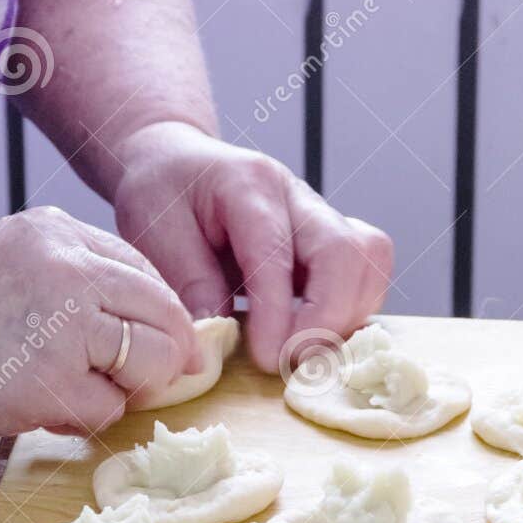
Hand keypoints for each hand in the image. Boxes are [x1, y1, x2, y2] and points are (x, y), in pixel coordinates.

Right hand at [0, 206, 198, 437]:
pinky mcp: (55, 381)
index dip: (158, 315)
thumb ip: (74, 276)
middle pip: (163, 315)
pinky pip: (108, 408)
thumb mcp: (12, 258)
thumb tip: (144, 325)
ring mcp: (66, 325)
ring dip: (124, 387)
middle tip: (137, 377)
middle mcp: (71, 269)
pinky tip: (45, 408)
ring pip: (148, 363)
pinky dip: (85, 417)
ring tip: (76, 389)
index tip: (155, 343)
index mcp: (60, 232)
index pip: (146, 272)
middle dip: (161, 353)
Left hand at [112, 121, 393, 371]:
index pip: (278, 254)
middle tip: (289, 361)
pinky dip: (350, 309)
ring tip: (301, 350)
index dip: (279, 313)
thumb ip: (188, 284)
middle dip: (326, 317)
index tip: (268, 358)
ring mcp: (319, 215)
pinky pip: (366, 271)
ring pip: (367, 261)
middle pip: (344, 252)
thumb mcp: (155, 232)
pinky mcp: (329, 239)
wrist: (176, 161)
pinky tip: (313, 332)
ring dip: (345, 315)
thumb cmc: (163, 193)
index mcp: (248, 184)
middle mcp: (296, 195)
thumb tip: (215, 345)